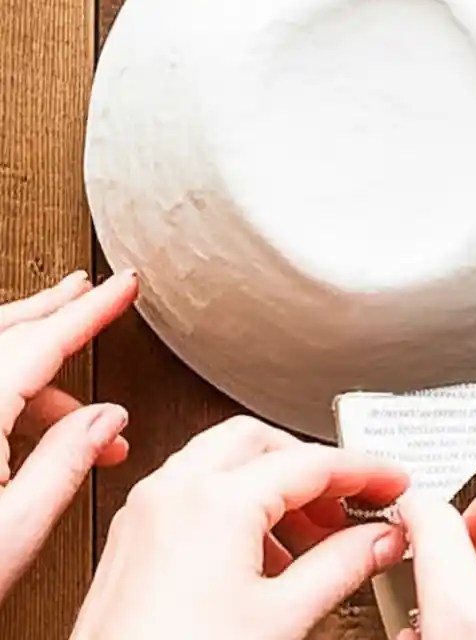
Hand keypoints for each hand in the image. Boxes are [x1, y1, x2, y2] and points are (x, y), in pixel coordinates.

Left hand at [0, 269, 137, 600]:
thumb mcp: (18, 527)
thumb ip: (67, 463)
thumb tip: (108, 420)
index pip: (41, 343)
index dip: (90, 312)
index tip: (123, 288)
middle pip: (4, 334)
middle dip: (53, 311)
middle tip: (90, 294)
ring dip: (39, 371)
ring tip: (85, 405)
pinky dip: (12, 399)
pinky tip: (39, 432)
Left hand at [72, 416, 409, 639]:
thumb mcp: (285, 616)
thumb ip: (343, 566)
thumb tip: (380, 539)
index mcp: (216, 501)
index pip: (312, 461)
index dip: (364, 470)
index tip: (393, 482)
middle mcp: (173, 493)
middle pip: (262, 443)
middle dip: (314, 468)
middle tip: (354, 502)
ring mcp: (146, 513)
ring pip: (222, 461)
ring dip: (274, 485)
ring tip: (313, 534)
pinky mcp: (132, 540)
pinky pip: (191, 492)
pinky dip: (236, 504)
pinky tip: (263, 554)